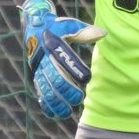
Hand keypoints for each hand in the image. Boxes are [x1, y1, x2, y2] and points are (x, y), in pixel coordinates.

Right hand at [20, 0, 106, 118]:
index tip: (87, 78)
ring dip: (55, 101)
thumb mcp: (69, 25)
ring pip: (45, 87)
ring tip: (66, 112)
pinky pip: (39, 90)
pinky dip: (45, 102)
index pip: (64, 58)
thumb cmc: (57, 26)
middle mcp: (44, 58)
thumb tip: (103, 33)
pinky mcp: (36, 74)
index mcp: (53, 45)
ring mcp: (38, 68)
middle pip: (54, 77)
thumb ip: (84, 32)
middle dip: (66, 90)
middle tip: (78, 99)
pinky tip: (53, 113)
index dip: (75, 69)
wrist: (34, 26)